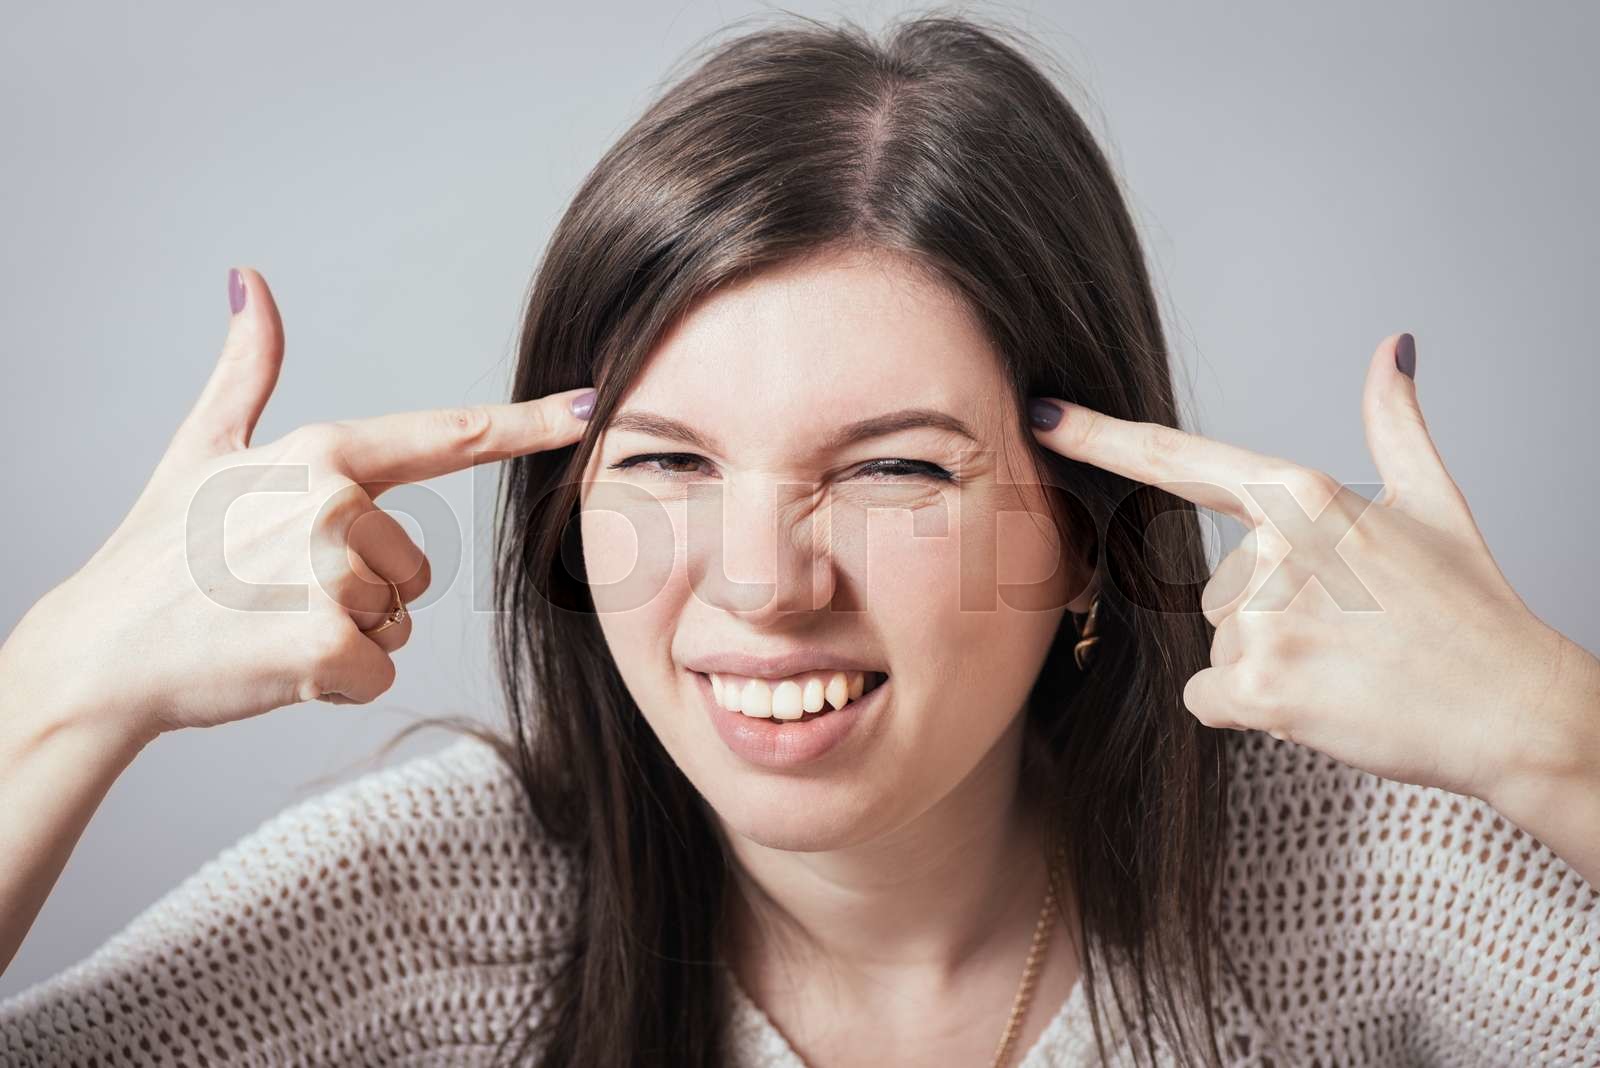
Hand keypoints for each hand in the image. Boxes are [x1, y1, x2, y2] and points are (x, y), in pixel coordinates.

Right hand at [2, 267, 595, 746]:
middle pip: (412, 567)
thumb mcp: (201, 449)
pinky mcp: (329, 643)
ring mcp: (333, 571)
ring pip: (397, 623)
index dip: (529, 422)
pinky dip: (334, 683)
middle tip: (271, 589)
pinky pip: (379, 672)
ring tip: (265, 620)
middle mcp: (338, 500)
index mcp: (323, 452)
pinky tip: (272, 663)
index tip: (594, 403)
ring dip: (345, 638)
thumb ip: (247, 370)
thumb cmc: (156, 554)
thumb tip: (252, 282)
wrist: (98, 655)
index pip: (448, 434)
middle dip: (358, 591)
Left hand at [1028, 332, 1595, 802]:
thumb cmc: (1470, 611)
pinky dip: (1247, 710)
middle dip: (1264, 619)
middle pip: (1211, 591)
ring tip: (1344, 666)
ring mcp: (1266, 618)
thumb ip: (1394, 425)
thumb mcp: (1434, 503)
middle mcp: (1275, 546)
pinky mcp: (1262, 687)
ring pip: (1213, 646)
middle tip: (1348, 633)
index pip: (1179, 458)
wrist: (1514, 712)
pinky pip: (1205, 697)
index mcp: (1305, 493)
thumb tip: (1393, 348)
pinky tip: (1317, 701)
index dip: (1101, 437)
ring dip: (1264, 666)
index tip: (1041, 414)